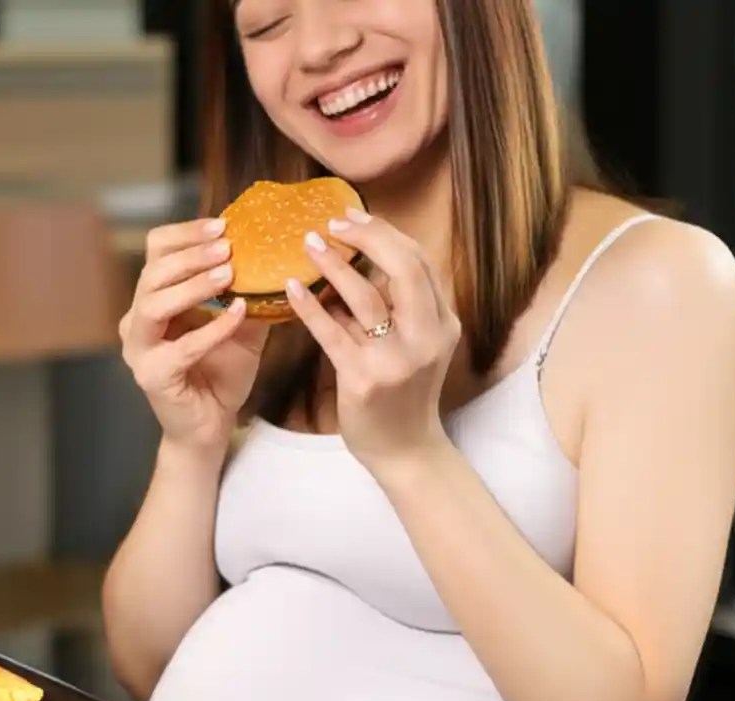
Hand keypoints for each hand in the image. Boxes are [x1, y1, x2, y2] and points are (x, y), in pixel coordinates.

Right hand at [121, 218, 269, 451]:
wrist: (212, 425)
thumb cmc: (222, 373)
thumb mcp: (242, 326)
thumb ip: (249, 293)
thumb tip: (279, 256)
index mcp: (153, 299)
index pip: (156, 251)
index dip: (185, 234)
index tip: (222, 225)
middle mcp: (137, 319)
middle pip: (152, 272)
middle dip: (191, 255)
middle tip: (227, 247)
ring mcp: (139, 348)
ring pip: (153, 303)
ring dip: (192, 284)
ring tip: (228, 274)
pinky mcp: (152, 375)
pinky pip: (181, 347)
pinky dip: (211, 328)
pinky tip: (238, 313)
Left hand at [286, 208, 459, 470]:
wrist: (405, 451)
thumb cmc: (404, 393)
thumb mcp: (415, 345)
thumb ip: (395, 307)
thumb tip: (354, 259)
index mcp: (443, 323)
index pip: (419, 261)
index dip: (385, 233)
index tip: (353, 216)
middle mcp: (426, 337)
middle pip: (403, 268)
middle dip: (367, 237)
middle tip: (332, 223)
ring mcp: (396, 360)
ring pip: (366, 298)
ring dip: (334, 265)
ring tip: (308, 245)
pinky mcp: (364, 379)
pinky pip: (332, 333)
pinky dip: (310, 307)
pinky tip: (292, 288)